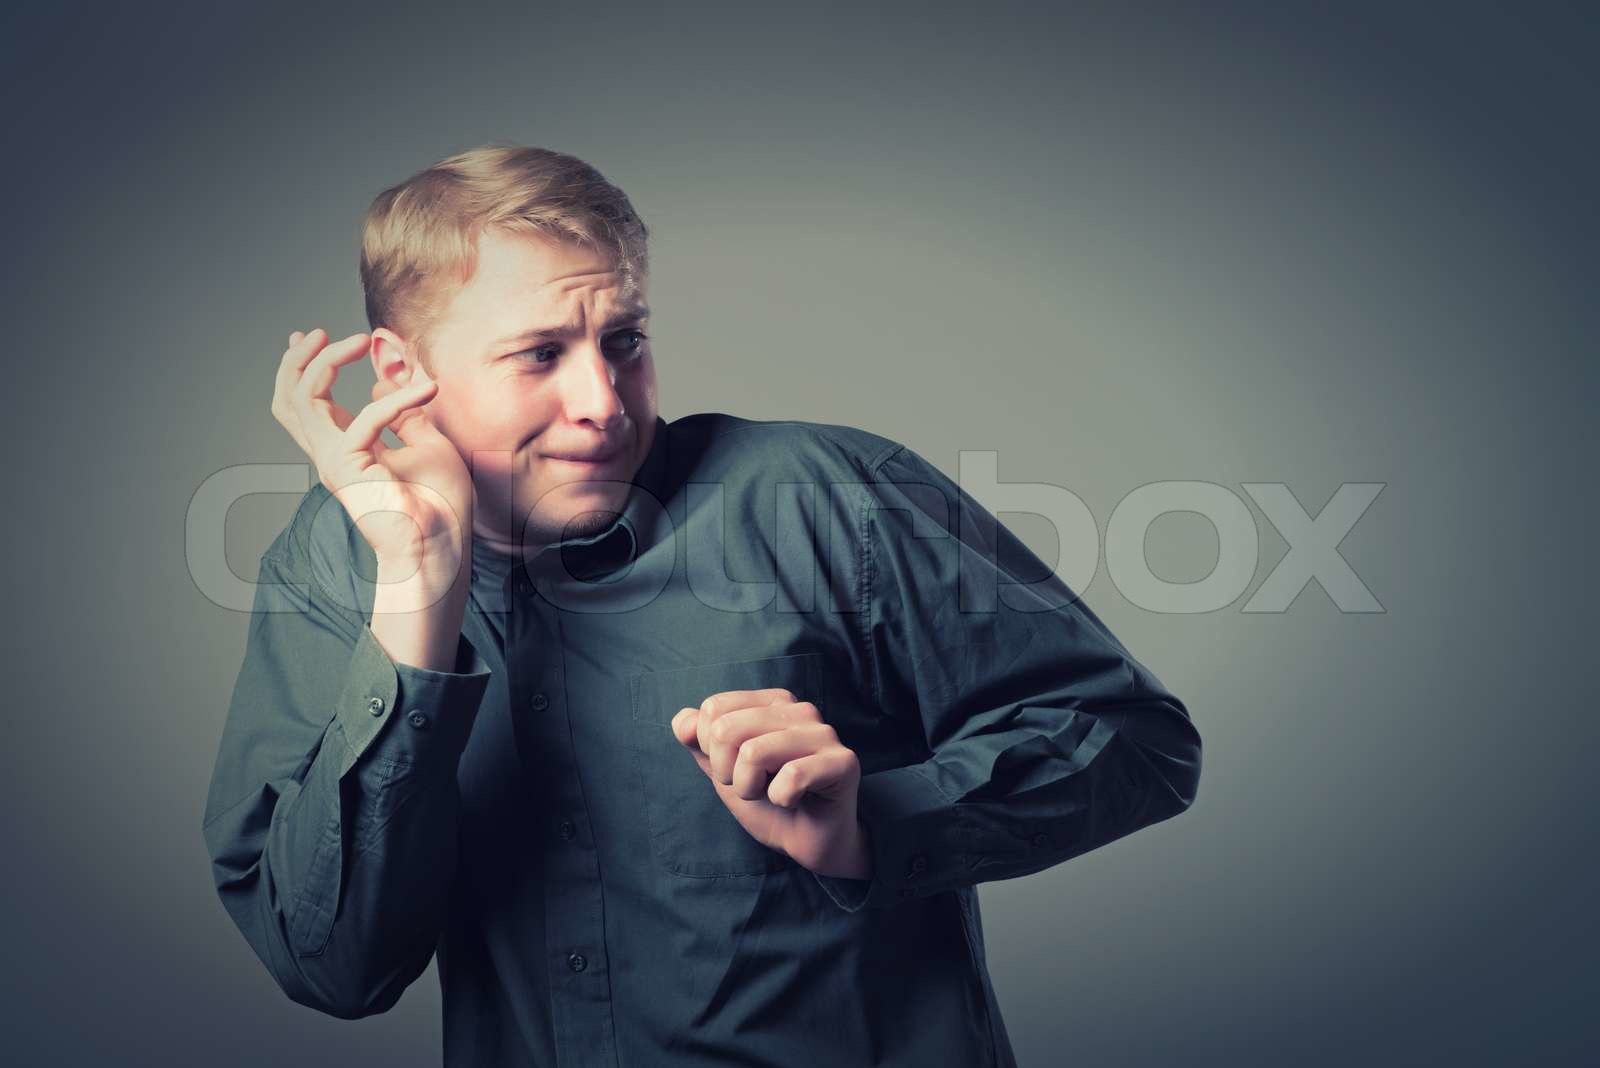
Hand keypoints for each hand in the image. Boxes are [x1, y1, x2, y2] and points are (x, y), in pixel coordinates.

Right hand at [271, 328, 472, 585]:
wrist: (440, 551)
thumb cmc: (439, 507)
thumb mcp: (429, 446)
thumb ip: (407, 415)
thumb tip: (387, 382)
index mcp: (345, 450)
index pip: (307, 403)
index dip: (304, 366)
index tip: (311, 335)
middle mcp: (331, 455)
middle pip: (287, 399)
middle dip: (297, 359)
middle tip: (317, 331)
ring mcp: (335, 462)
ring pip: (302, 399)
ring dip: (327, 362)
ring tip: (359, 340)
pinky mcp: (350, 469)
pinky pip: (365, 419)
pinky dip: (397, 398)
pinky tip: (428, 388)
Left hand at [670, 687, 871, 879]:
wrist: (808, 842)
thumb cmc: (768, 801)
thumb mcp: (724, 771)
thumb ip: (700, 743)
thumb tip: (682, 721)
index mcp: (772, 702)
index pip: (714, 709)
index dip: (711, 750)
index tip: (736, 769)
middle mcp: (800, 709)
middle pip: (726, 728)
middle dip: (727, 772)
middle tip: (752, 787)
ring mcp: (824, 733)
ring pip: (753, 752)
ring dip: (750, 788)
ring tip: (771, 795)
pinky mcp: (843, 762)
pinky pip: (790, 778)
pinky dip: (781, 799)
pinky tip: (795, 801)